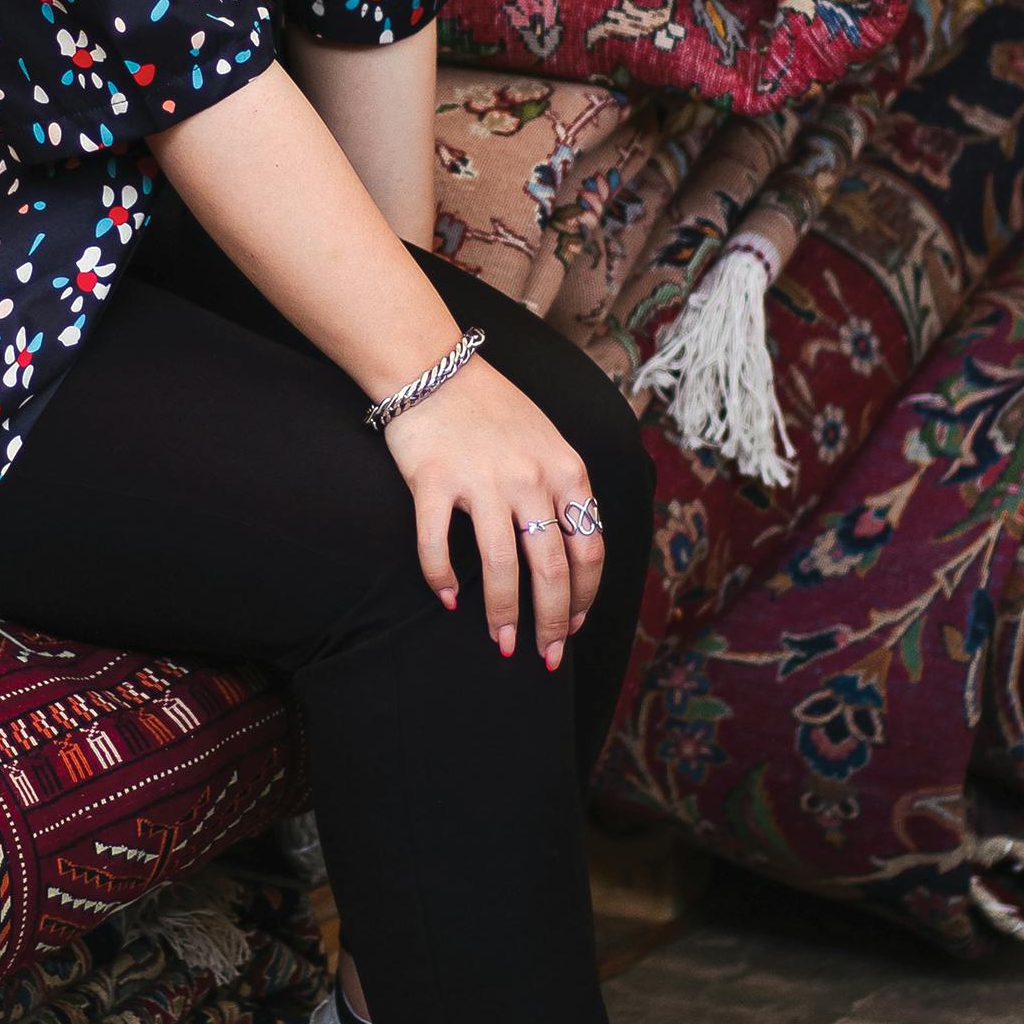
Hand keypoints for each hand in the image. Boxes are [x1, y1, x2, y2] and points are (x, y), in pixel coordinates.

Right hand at [381, 355, 604, 669]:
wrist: (434, 367)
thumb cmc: (492, 408)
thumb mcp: (549, 440)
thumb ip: (564, 490)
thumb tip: (574, 554)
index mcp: (566, 470)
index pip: (589, 550)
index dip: (585, 598)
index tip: (574, 628)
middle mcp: (529, 479)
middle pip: (551, 569)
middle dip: (553, 623)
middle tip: (546, 656)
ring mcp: (481, 481)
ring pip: (501, 567)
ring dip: (504, 616)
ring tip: (502, 644)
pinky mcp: (433, 482)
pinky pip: (437, 545)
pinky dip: (442, 578)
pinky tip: (447, 598)